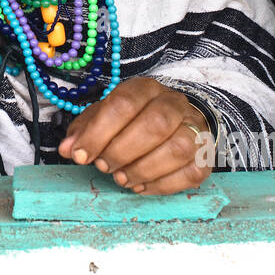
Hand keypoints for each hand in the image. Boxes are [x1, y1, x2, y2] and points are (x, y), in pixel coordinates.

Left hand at [57, 77, 214, 194]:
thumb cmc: (131, 122)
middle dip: (122, 151)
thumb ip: (85, 130)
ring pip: (177, 148)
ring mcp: (195, 129)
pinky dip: (162, 185)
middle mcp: (174, 104)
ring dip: (143, 169)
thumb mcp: (104, 118)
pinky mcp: (205, 157)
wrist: (175, 123)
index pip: (124, 104)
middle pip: (155, 124)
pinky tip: (141, 186)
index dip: (98, 133)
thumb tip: (68, 149)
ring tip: (122, 178)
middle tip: (104, 167)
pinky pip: (191, 173)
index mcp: (145, 89)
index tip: (79, 155)